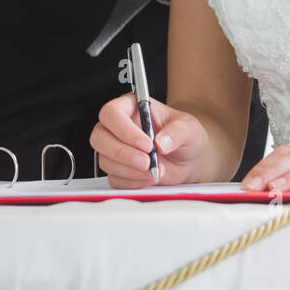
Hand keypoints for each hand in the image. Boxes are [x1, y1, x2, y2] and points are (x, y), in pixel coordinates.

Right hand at [90, 94, 208, 187]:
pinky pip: (114, 178)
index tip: (146, 144)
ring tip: (155, 170)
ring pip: (105, 160)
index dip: (124, 129)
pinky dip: (132, 182)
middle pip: (99, 136)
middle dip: (122, 153)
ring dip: (130, 170)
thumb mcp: (188, 128)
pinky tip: (149, 178)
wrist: (190, 160)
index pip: (112, 112)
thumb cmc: (186, 136)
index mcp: (132, 106)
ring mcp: (116, 149)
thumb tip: (161, 142)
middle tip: (147, 162)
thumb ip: (176, 132)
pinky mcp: (118, 169)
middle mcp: (119, 126)